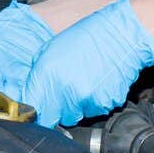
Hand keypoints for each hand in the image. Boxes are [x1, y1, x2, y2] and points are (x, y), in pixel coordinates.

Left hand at [20, 0, 153, 127]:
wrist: (123, 34)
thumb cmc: (87, 37)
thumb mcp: (51, 49)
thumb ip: (38, 76)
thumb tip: (30, 97)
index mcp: (49, 74)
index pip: (34, 111)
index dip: (34, 112)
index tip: (37, 110)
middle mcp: (67, 90)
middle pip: (55, 118)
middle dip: (56, 108)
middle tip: (64, 88)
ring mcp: (87, 99)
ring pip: (75, 116)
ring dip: (76, 105)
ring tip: (84, 80)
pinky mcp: (105, 104)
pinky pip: (93, 111)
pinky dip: (93, 102)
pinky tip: (96, 83)